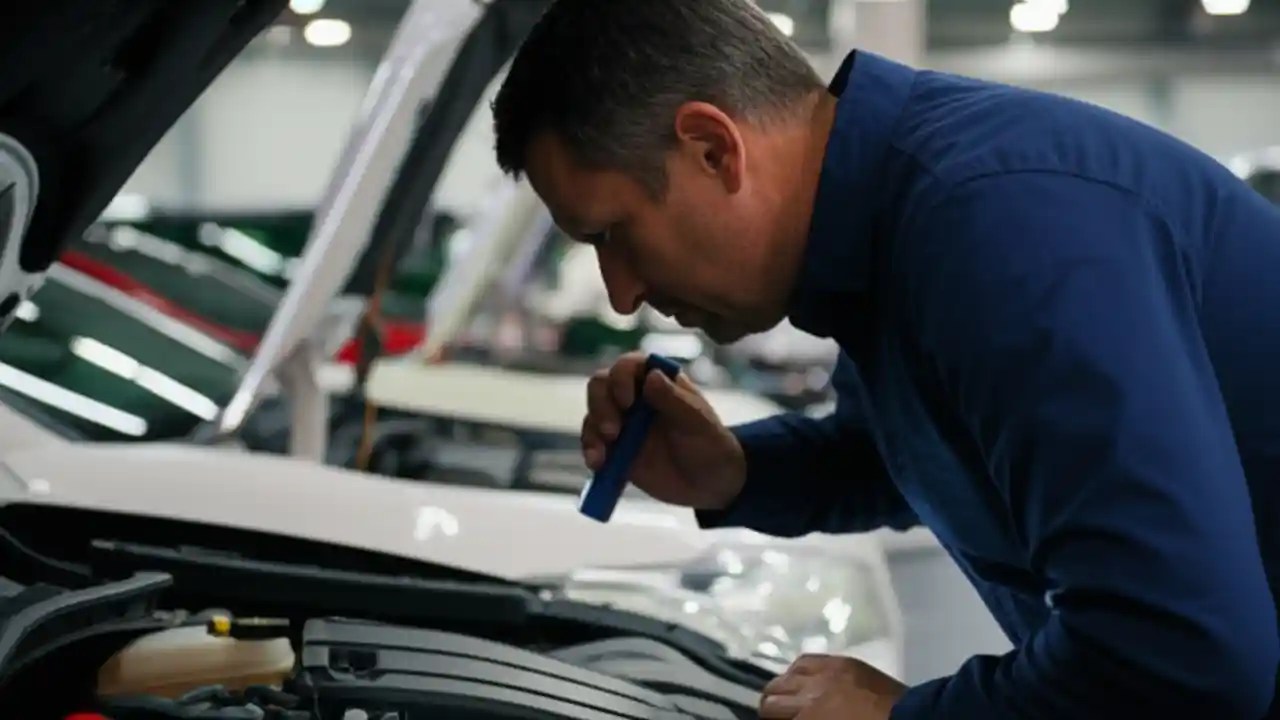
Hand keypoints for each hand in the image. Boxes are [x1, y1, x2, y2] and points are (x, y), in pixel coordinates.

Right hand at [583, 352, 745, 509]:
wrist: (710, 485)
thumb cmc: (710, 445)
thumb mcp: (698, 423)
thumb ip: (674, 400)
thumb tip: (651, 375)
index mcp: (658, 383)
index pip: (628, 366)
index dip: (621, 378)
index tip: (628, 403)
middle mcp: (635, 398)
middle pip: (601, 385)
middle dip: (601, 405)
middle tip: (613, 432)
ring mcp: (623, 423)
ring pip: (593, 414)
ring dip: (593, 431)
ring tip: (602, 455)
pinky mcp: (615, 449)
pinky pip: (593, 443)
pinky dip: (591, 451)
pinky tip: (598, 464)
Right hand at [760, 655, 906, 719]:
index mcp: (808, 717)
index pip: (770, 714)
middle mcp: (809, 691)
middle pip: (772, 695)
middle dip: (770, 709)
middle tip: (778, 719)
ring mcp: (826, 673)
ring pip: (786, 675)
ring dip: (783, 689)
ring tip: (789, 699)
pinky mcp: (843, 662)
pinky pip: (808, 660)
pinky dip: (800, 672)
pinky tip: (804, 681)